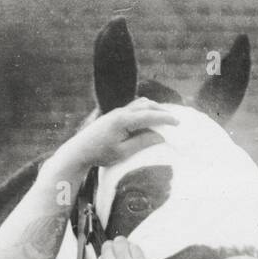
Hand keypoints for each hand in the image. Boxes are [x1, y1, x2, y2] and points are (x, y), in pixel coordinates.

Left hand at [53, 97, 178, 175]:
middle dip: (162, 111)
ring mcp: (117, 112)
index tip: (177, 122)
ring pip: (140, 104)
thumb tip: (159, 136)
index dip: (165, 118)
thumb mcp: (124, 152)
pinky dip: (145, 110)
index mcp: (123, 120)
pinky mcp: (114, 115)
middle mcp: (121, 112)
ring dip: (154, 108)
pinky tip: (149, 118)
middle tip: (174, 120)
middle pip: (147, 105)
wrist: (80, 150)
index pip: (149, 115)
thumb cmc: (100, 154)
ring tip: (164, 118)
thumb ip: (142, 142)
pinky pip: (134, 107)